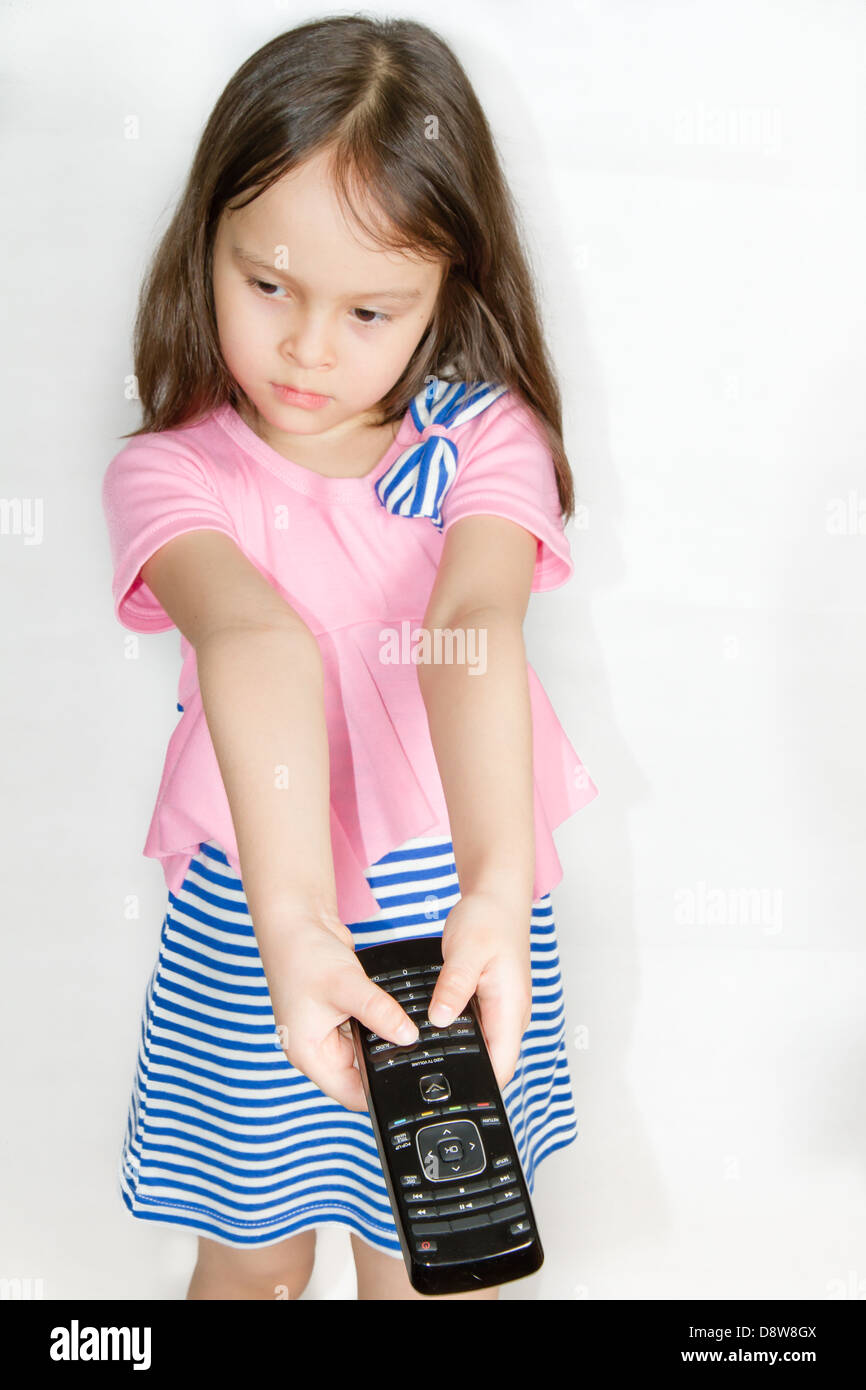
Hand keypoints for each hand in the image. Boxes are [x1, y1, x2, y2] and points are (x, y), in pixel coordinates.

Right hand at [254, 910, 420, 1111]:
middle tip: (413, 1051)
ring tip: (403, 1028)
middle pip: (359, 1073)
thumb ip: (380, 1014)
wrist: (295, 922)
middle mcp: (315, 1048)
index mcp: (308, 1054)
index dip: (377, 1093)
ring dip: (380, 1040)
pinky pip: (363, 1029)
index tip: (406, 1082)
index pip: (349, 1093)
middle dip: (382, 1062)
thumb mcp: (347, 986)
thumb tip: (409, 1036)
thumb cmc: (303, 955)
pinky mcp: (337, 1014)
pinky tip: (391, 1013)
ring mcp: (326, 1031)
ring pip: (363, 1050)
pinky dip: (377, 1023)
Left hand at [426, 891, 532, 1090]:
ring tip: (427, 1061)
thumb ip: (454, 986)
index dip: (481, 1088)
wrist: (497, 899)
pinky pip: (478, 1030)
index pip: (503, 1067)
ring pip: (484, 1048)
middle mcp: (511, 1015)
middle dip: (466, 1077)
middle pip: (493, 1063)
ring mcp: (503, 1011)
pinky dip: (459, 1035)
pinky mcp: (492, 1003)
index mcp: (511, 1008)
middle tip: (428, 1083)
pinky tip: (437, 1033)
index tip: (453, 1098)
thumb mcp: (466, 950)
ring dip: (462, 1055)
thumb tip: (441, 1019)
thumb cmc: (489, 919)